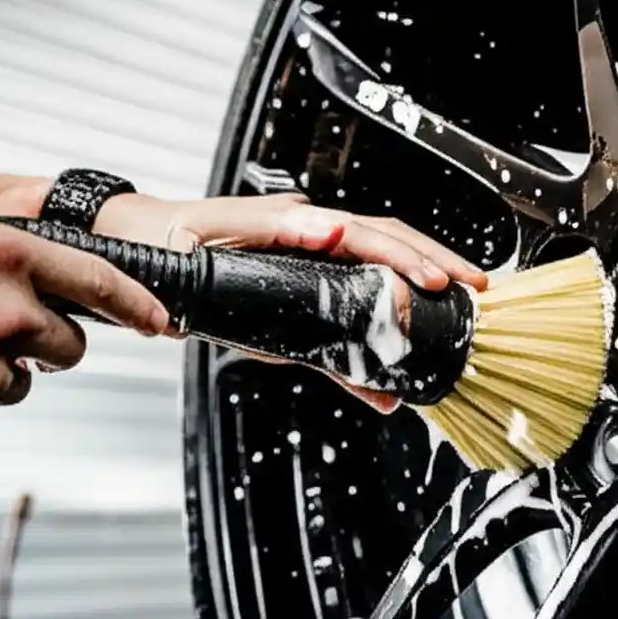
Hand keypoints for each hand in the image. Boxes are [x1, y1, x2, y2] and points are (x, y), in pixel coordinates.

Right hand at [93, 191, 489, 412]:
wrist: (144, 256)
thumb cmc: (212, 286)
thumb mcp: (284, 337)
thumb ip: (340, 363)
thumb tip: (388, 397)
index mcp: (326, 250)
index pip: (393, 250)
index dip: (434, 266)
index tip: (472, 291)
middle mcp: (310, 229)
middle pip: (383, 234)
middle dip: (430, 258)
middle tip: (466, 284)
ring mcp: (276, 222)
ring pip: (342, 227)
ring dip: (385, 248)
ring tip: (419, 273)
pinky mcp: (233, 222)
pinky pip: (271, 224)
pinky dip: (302, 230)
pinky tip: (328, 235)